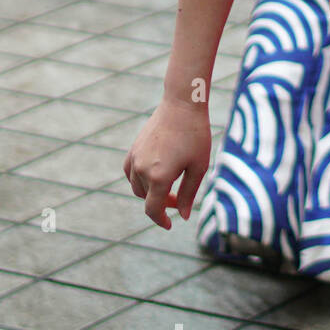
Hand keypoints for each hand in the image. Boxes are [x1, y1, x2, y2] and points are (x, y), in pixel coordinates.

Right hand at [124, 95, 210, 229]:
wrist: (183, 104)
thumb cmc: (196, 134)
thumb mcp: (199, 166)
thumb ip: (189, 193)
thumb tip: (182, 216)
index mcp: (159, 177)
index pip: (153, 209)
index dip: (161, 220)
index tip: (169, 225)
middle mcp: (142, 170)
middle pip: (147, 198)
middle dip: (162, 203)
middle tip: (179, 198)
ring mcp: (135, 159)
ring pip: (137, 187)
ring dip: (151, 192)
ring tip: (170, 186)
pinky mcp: (133, 149)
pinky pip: (130, 173)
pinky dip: (139, 180)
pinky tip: (153, 176)